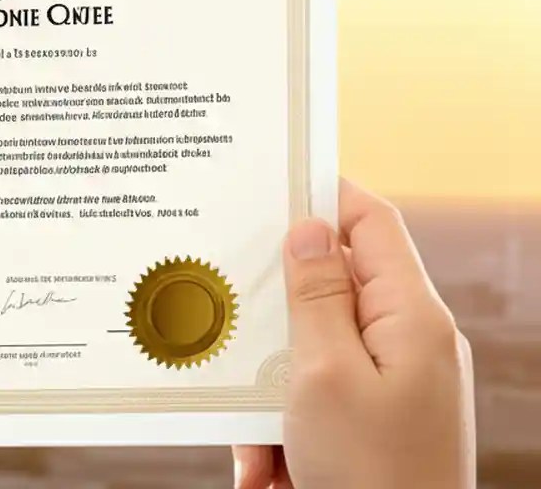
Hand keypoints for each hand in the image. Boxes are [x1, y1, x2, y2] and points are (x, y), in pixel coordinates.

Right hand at [234, 180, 475, 488]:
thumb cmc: (370, 477)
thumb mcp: (324, 376)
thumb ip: (315, 296)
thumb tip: (310, 228)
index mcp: (411, 318)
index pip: (371, 223)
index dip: (324, 195)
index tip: (270, 182)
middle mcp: (408, 342)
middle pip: (331, 287)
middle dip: (275, 312)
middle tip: (230, 313)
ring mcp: (394, 382)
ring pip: (312, 347)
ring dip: (271, 384)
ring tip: (256, 437)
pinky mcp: (374, 417)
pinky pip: (316, 395)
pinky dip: (282, 424)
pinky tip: (266, 465)